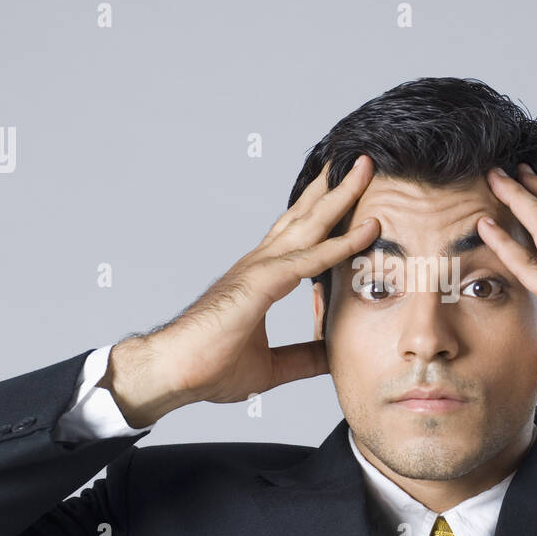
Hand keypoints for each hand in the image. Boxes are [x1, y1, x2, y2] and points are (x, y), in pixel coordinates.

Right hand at [102, 155, 379, 425]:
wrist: (170, 373)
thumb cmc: (206, 367)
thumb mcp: (271, 367)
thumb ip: (302, 359)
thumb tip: (334, 357)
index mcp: (261, 278)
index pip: (300, 238)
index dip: (326, 215)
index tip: (352, 195)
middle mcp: (260, 264)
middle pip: (305, 217)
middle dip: (335, 188)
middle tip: (361, 161)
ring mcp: (257, 270)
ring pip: (309, 225)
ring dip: (340, 196)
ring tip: (363, 168)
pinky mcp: (257, 285)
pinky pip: (308, 260)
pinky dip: (339, 244)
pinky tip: (366, 230)